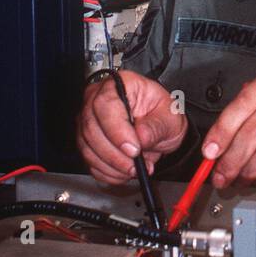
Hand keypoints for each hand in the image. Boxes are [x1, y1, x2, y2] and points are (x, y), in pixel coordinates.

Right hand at [77, 71, 187, 185]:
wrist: (160, 127)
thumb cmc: (162, 114)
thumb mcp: (169, 116)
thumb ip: (156, 126)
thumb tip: (141, 138)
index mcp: (120, 84)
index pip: (105, 105)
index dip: (117, 131)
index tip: (134, 149)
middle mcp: (97, 99)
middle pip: (91, 128)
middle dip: (115, 154)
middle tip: (135, 165)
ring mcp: (88, 120)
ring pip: (87, 147)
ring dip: (111, 166)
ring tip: (133, 170)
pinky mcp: (87, 141)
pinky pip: (89, 161)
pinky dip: (107, 172)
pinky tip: (123, 172)